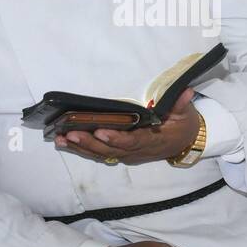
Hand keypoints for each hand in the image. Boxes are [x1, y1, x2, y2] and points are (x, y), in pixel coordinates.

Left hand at [55, 88, 199, 165]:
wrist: (184, 144)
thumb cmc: (182, 126)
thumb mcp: (185, 115)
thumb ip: (181, 104)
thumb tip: (186, 91)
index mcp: (152, 141)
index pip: (132, 141)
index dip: (116, 138)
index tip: (101, 131)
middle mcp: (137, 152)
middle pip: (110, 151)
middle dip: (90, 143)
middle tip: (71, 134)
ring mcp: (127, 155)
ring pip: (101, 154)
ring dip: (80, 148)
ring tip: (61, 139)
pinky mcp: (120, 154)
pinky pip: (99, 154)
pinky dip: (82, 149)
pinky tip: (65, 143)